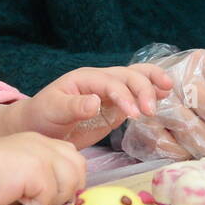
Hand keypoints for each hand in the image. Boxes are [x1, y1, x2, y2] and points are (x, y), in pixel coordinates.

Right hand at [0, 132, 86, 204]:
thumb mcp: (18, 166)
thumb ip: (40, 173)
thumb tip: (62, 197)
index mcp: (41, 142)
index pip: (74, 158)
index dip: (70, 179)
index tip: (53, 193)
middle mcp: (45, 145)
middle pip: (78, 170)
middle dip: (67, 190)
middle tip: (42, 199)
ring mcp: (42, 156)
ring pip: (70, 184)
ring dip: (52, 199)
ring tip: (29, 199)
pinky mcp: (36, 171)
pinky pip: (49, 197)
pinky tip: (18, 198)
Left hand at [9, 64, 172, 149]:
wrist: (37, 128)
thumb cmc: (41, 117)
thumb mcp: (52, 111)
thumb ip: (73, 107)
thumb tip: (95, 102)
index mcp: (85, 78)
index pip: (111, 82)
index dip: (125, 96)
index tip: (134, 115)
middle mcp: (100, 81)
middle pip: (128, 76)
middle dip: (143, 90)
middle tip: (150, 112)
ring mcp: (109, 93)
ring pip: (136, 78)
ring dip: (152, 83)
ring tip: (167, 91)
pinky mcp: (115, 108)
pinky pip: (135, 96)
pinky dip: (151, 93)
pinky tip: (164, 96)